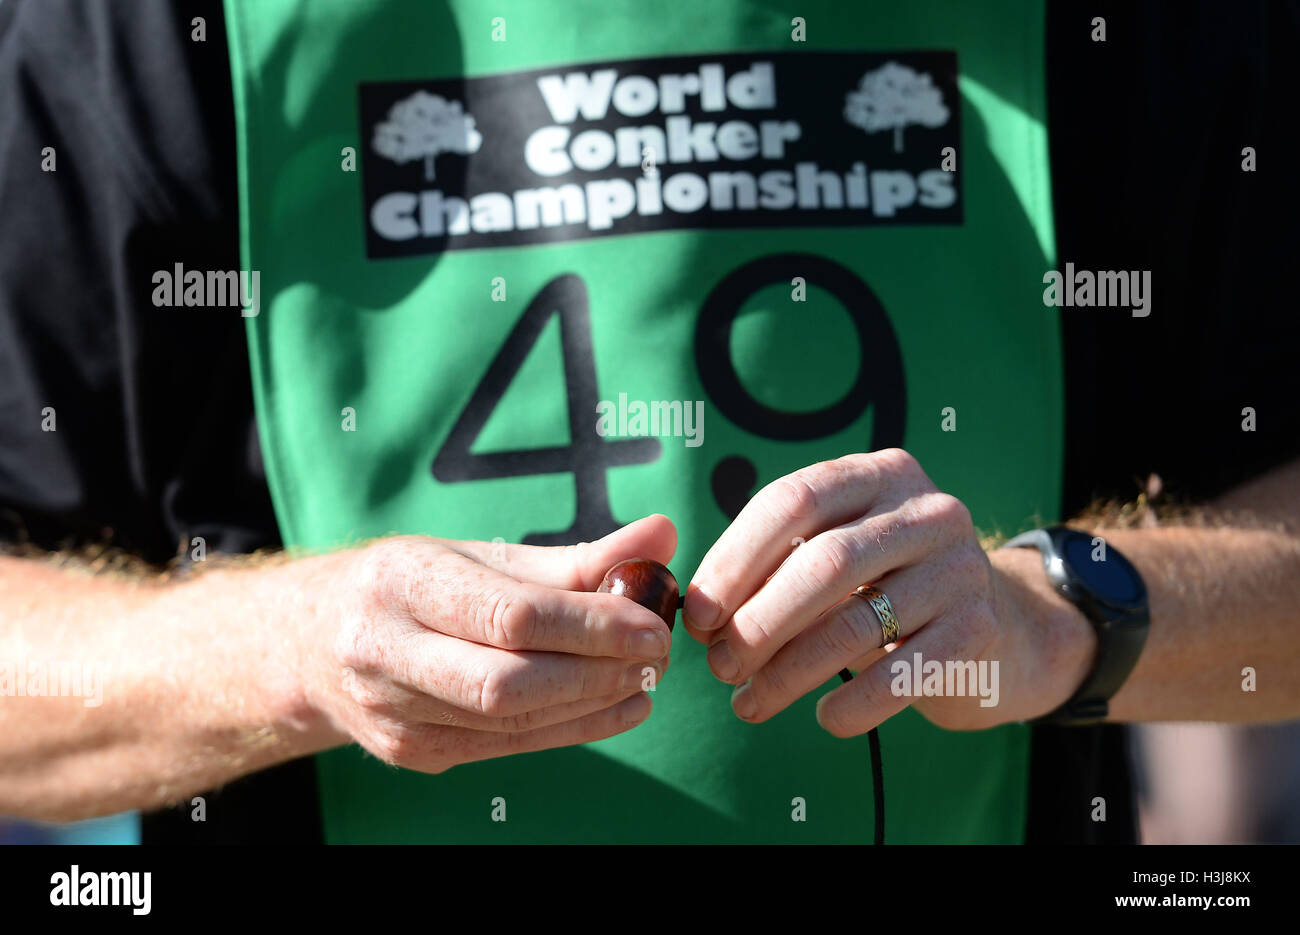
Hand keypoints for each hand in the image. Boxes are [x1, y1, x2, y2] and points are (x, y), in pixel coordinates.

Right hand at [292, 515, 675, 771]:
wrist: (312, 644)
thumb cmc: (412, 586)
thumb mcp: (481, 556)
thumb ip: (575, 555)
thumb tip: (662, 535)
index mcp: (400, 583)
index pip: (509, 616)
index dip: (590, 625)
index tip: (652, 623)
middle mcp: (386, 653)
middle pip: (508, 684)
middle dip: (597, 673)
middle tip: (657, 654)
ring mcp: (395, 715)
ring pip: (513, 722)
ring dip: (595, 703)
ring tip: (647, 675)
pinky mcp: (416, 755)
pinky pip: (509, 746)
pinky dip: (575, 728)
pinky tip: (619, 705)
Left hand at [682, 449, 1096, 735]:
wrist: (1002, 627)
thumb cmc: (888, 589)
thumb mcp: (839, 554)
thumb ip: (778, 566)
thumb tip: (699, 614)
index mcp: (877, 475)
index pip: (792, 501)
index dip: (735, 559)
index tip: (699, 615)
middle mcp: (925, 510)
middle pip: (821, 562)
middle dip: (757, 622)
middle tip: (720, 667)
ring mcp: (959, 566)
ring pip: (854, 622)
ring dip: (789, 672)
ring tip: (750, 702)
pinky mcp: (980, 628)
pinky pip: (902, 673)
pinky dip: (854, 702)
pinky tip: (825, 719)